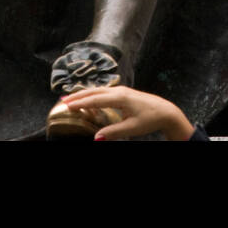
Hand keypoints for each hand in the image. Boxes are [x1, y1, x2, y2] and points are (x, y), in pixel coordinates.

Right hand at [59, 85, 196, 140]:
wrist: (165, 111)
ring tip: (70, 98)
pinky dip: (93, 94)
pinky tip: (88, 99)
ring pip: (98, 90)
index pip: (95, 99)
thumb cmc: (150, 119)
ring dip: (84, 94)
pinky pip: (104, 91)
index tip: (66, 106)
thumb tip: (96, 138)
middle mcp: (119, 90)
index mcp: (120, 97)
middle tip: (62, 101)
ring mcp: (121, 90)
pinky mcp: (123, 93)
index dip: (80, 103)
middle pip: (94, 91)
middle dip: (77, 96)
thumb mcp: (131, 128)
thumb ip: (113, 132)